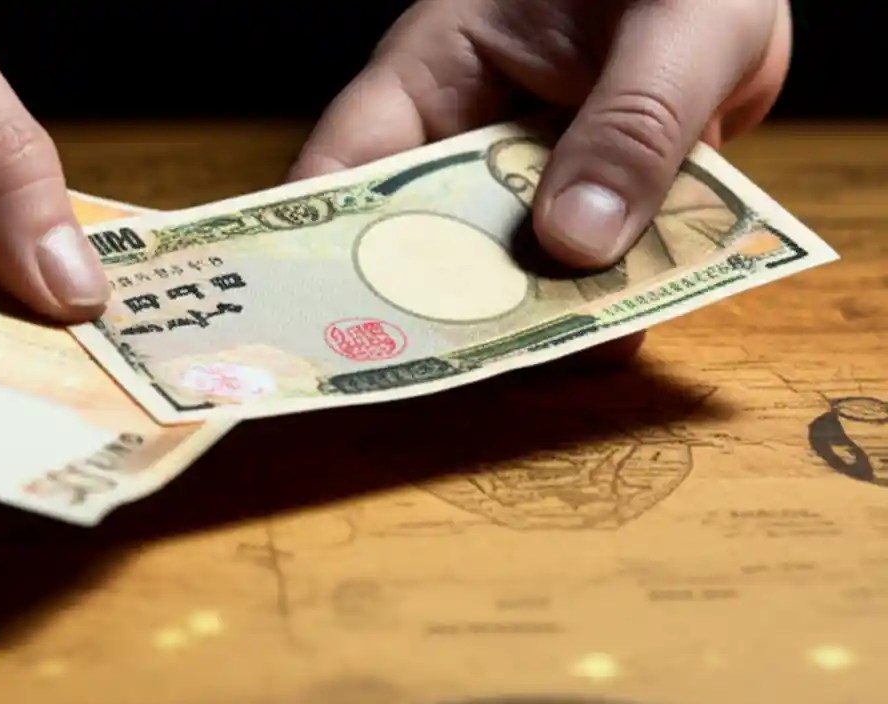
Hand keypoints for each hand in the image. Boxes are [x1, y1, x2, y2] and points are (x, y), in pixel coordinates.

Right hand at [292, 0, 790, 357]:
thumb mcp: (675, 24)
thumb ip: (631, 123)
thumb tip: (576, 242)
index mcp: (441, 66)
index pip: (348, 164)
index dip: (325, 245)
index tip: (326, 325)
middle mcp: (471, 126)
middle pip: (423, 231)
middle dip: (437, 301)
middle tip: (452, 370)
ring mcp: (531, 166)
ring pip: (508, 260)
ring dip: (535, 308)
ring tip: (554, 359)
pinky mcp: (591, 194)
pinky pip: (583, 261)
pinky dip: (603, 293)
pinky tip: (622, 332)